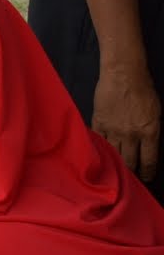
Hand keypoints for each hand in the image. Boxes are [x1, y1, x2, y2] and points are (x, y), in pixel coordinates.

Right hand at [93, 64, 160, 182]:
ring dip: (115, 164)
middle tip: (131, 179)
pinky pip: (99, 143)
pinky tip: (101, 156)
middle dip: (131, 173)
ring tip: (115, 171)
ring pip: (113, 155)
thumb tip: (147, 150)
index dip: (148, 173)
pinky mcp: (99, 123)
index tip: (146, 179)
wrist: (123, 75)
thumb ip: (152, 133)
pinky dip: (100, 151)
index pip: (149, 161)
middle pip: (130, 162)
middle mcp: (131, 134)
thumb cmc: (144, 90)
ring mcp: (113, 130)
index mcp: (150, 131)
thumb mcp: (157, 114)